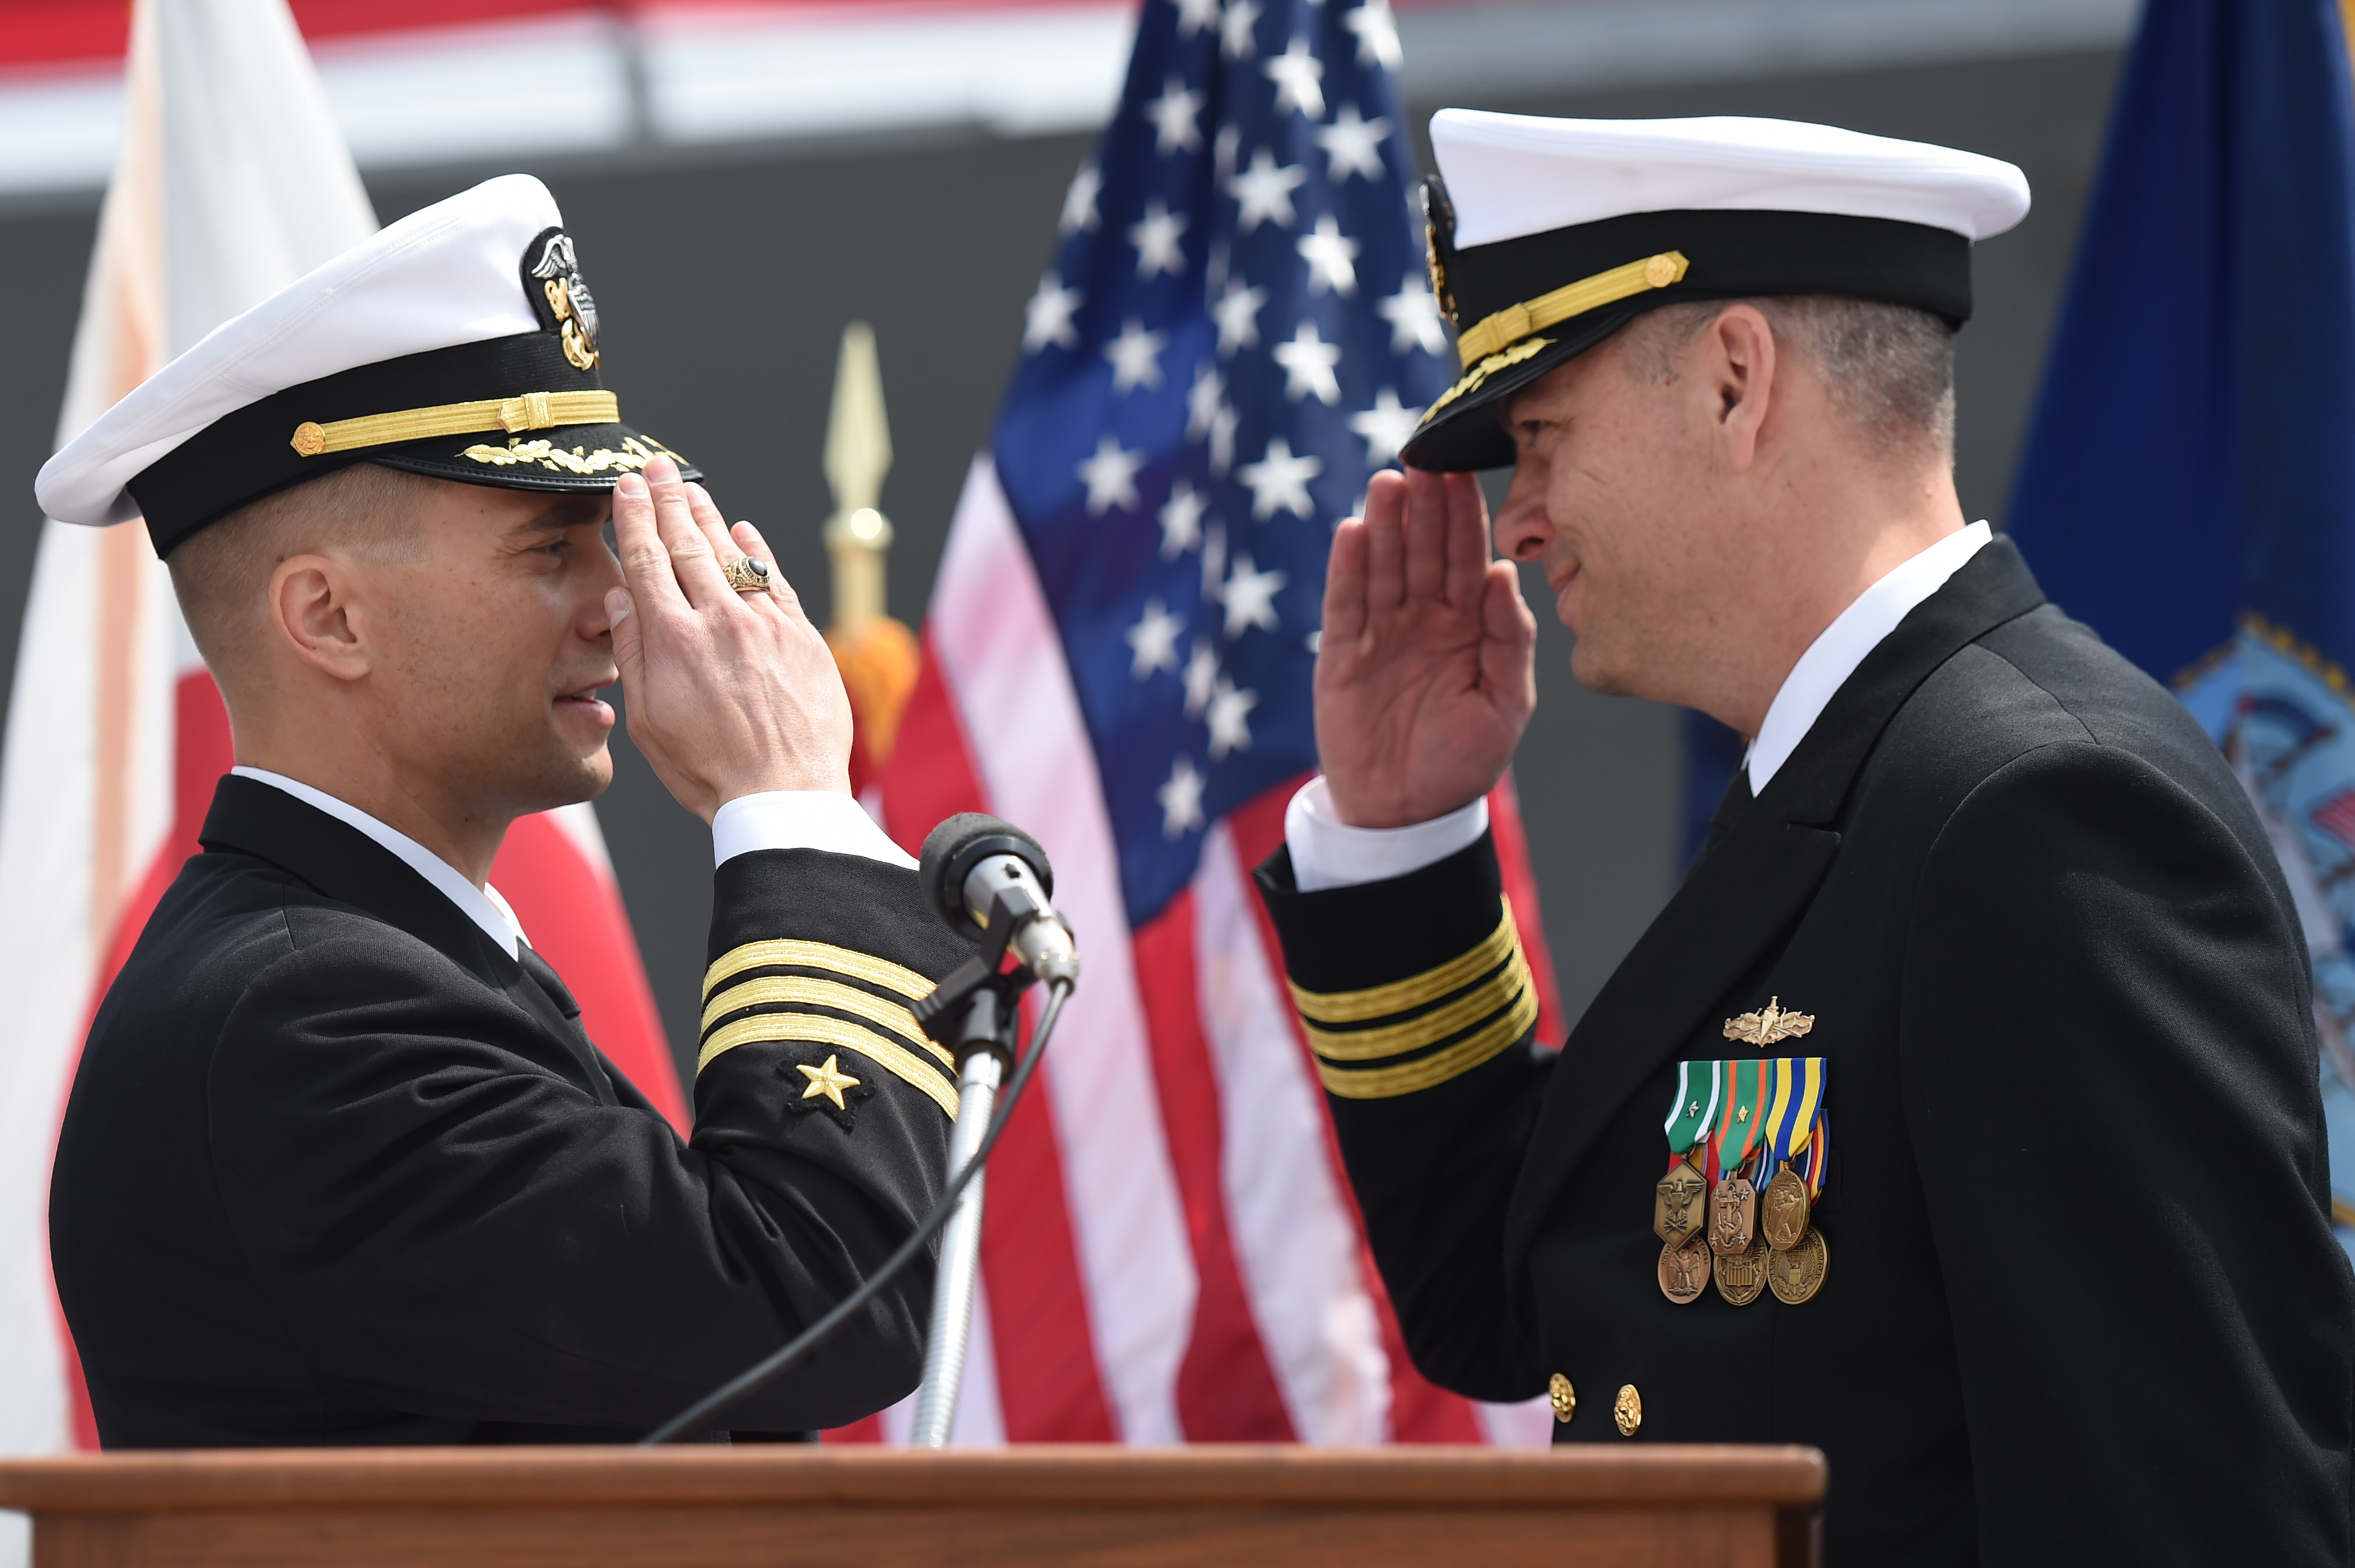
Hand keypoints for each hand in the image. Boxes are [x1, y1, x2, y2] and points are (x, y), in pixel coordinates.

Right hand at [606, 455, 852, 821]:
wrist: (784, 794)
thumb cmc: (710, 770)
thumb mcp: (649, 722)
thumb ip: (633, 655)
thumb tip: (621, 600)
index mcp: (673, 641)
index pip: (647, 563)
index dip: (635, 520)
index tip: (626, 488)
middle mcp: (719, 622)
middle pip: (688, 546)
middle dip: (669, 502)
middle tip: (657, 469)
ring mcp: (766, 626)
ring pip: (733, 557)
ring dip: (710, 518)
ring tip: (692, 489)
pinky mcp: (802, 637)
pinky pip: (777, 581)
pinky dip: (758, 552)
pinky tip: (745, 531)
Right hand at [1316, 467, 1536, 827]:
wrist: (1408, 815)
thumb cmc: (1463, 761)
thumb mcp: (1506, 704)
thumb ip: (1509, 640)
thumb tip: (1502, 573)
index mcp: (1466, 625)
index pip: (1464, 557)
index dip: (1464, 516)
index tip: (1464, 473)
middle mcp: (1423, 619)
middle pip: (1421, 550)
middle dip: (1424, 506)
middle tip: (1423, 460)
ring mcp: (1381, 634)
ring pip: (1382, 567)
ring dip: (1383, 525)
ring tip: (1387, 483)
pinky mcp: (1342, 656)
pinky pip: (1345, 605)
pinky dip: (1347, 570)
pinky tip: (1351, 532)